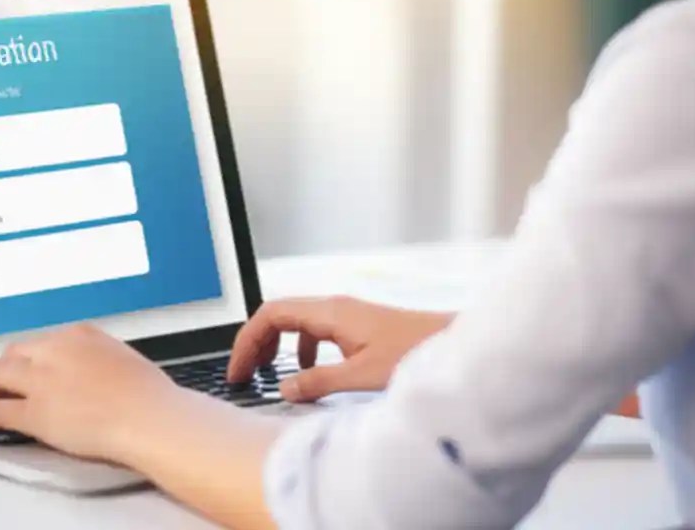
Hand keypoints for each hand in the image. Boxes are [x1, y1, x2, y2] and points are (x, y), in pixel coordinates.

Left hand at [0, 323, 187, 461]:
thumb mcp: (123, 359)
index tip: (34, 368)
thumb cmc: (150, 396)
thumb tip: (94, 372)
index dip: (35, 359)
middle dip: (9, 368)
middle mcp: (54, 350)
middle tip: (9, 384)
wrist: (150, 417)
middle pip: (15, 352)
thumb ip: (99, 360)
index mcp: (79, 334)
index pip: (44, 341)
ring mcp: (41, 381)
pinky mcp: (33, 412)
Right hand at [228, 296, 451, 401]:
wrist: (456, 344)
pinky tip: (309, 373)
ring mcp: (347, 315)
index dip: (247, 341)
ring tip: (268, 374)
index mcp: (331, 312)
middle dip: (255, 344)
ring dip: (276, 346)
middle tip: (244, 374)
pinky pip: (315, 331)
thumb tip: (285, 388)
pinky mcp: (359, 326)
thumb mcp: (363, 376)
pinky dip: (301, 350)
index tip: (238, 370)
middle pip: (278, 315)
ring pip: (296, 323)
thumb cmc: (417, 354)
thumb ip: (320, 382)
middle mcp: (336, 307)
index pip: (270, 315)